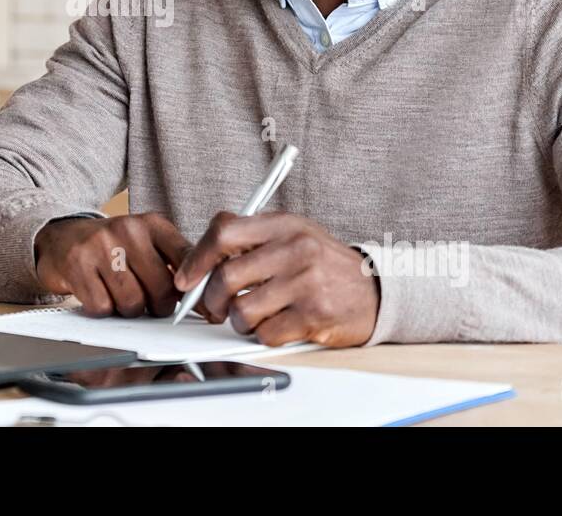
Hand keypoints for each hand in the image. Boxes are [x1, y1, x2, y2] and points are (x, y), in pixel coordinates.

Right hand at [34, 214, 191, 317]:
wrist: (61, 237)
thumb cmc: (111, 248)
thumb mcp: (146, 243)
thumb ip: (175, 263)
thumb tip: (204, 299)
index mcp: (153, 224)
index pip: (187, 260)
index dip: (196, 291)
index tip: (200, 307)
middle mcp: (128, 229)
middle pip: (162, 288)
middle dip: (157, 306)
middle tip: (148, 303)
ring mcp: (101, 245)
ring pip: (132, 303)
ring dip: (128, 310)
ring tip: (119, 295)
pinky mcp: (77, 264)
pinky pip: (102, 307)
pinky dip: (102, 310)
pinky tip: (98, 293)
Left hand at [173, 212, 379, 347]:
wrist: (375, 291)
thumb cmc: (324, 264)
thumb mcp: (293, 235)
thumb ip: (251, 238)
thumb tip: (198, 260)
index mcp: (284, 225)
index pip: (224, 231)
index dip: (197, 257)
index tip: (186, 278)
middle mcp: (295, 250)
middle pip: (226, 276)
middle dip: (212, 300)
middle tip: (215, 308)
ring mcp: (306, 283)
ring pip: (242, 309)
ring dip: (239, 321)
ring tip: (253, 316)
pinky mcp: (314, 316)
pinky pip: (265, 334)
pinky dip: (263, 335)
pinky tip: (277, 326)